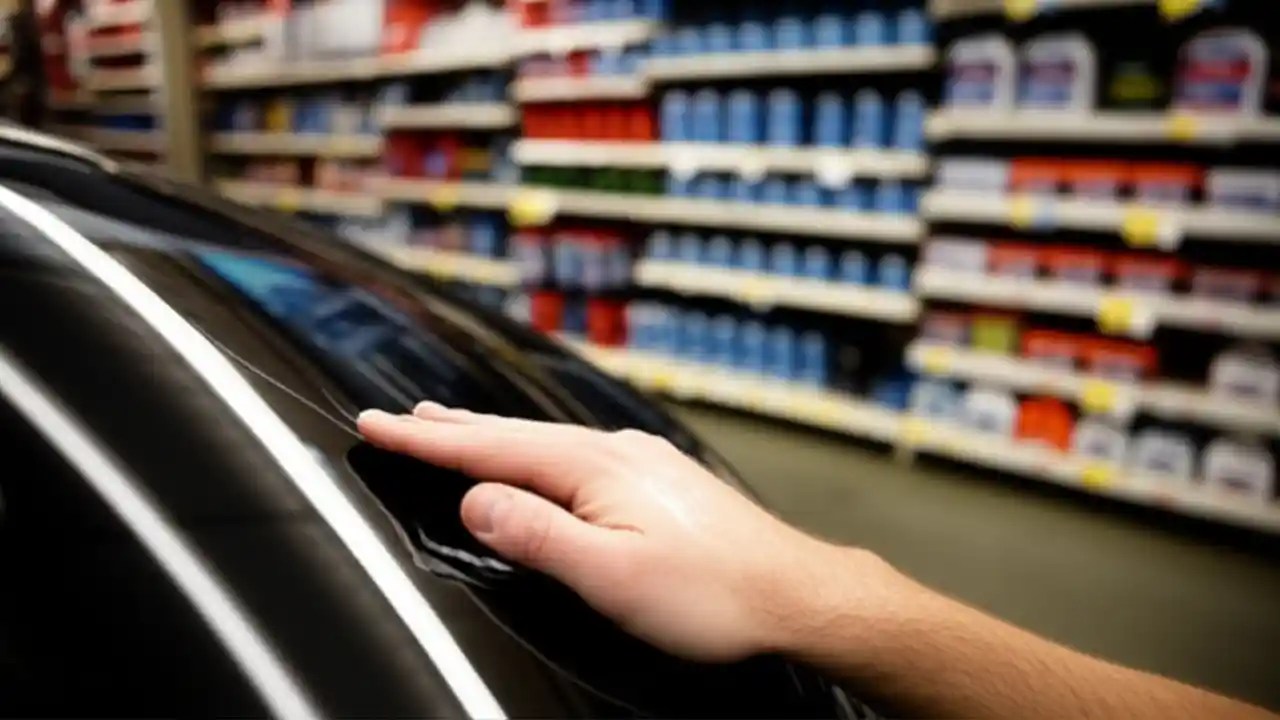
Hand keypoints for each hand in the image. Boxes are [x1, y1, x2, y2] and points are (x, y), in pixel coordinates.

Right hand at [357, 404, 878, 661]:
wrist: (795, 592)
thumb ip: (536, 535)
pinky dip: (535, 453)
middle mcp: (615, 451)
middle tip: (400, 417)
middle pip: (514, 434)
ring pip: (545, 443)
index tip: (376, 425)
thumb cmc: (712, 593)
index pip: (490, 448)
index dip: (428, 440)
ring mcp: (639, 462)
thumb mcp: (611, 574)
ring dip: (493, 436)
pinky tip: (537, 461)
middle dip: (452, 428)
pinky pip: (575, 455)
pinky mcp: (656, 480)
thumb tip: (476, 502)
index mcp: (594, 467)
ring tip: (453, 427)